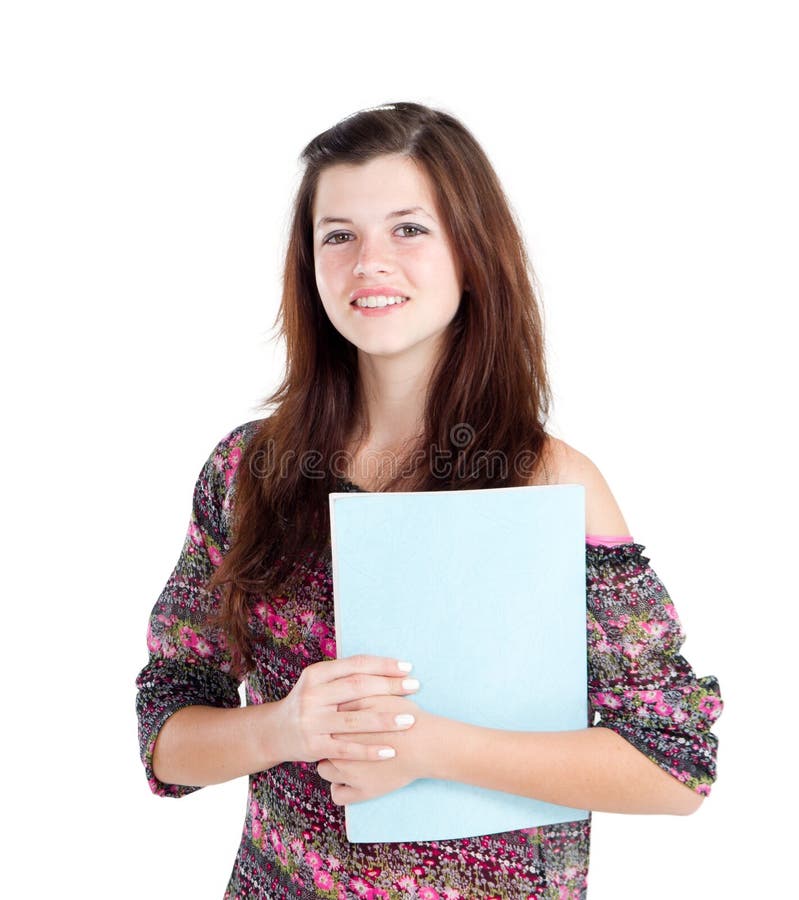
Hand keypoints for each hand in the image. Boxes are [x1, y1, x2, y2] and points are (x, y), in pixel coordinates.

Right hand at [271, 654, 419, 763]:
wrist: (274, 732)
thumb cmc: (308, 703)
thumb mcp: (318, 683)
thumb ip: (344, 675)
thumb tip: (386, 666)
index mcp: (315, 674)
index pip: (355, 665)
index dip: (383, 665)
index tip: (407, 667)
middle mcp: (312, 696)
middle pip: (357, 687)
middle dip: (389, 687)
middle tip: (415, 687)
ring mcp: (312, 722)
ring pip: (354, 720)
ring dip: (385, 719)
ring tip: (410, 719)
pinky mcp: (314, 747)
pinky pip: (347, 750)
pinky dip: (370, 751)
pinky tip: (391, 750)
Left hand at [318, 695, 437, 804]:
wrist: (425, 744)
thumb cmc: (403, 718)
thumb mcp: (377, 697)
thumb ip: (353, 696)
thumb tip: (337, 697)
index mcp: (341, 728)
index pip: (324, 723)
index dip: (332, 720)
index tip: (340, 719)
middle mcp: (339, 752)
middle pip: (322, 745)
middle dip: (330, 741)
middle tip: (345, 736)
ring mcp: (348, 775)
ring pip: (325, 771)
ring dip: (332, 764)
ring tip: (348, 756)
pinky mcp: (362, 793)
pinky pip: (338, 795)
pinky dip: (340, 787)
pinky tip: (349, 778)